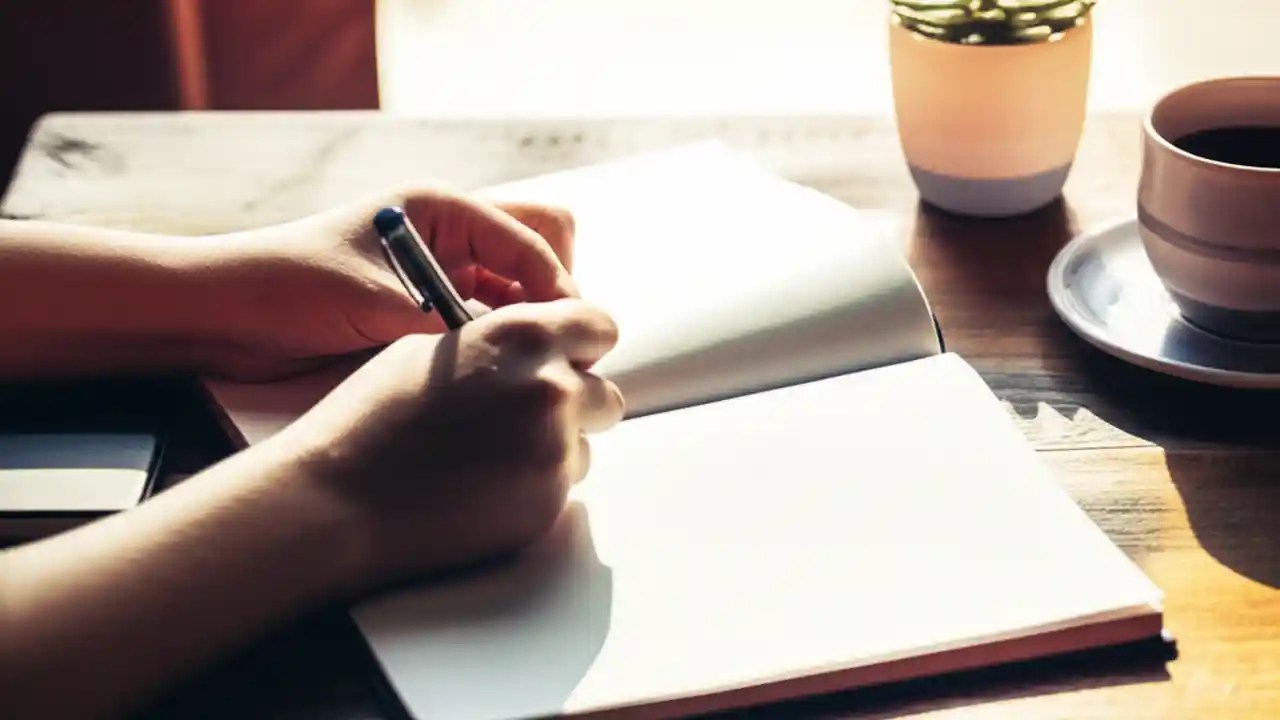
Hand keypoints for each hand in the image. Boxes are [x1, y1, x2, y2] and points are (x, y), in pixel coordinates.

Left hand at [202, 187, 578, 379]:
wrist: (223, 316)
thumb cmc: (291, 286)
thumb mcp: (380, 303)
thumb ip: (452, 325)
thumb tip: (515, 353)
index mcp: (442, 210)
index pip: (533, 239)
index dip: (559, 288)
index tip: (569, 336)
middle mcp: (450, 237)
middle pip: (540, 251)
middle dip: (555, 296)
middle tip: (550, 347)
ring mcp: (440, 276)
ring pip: (518, 293)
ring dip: (527, 325)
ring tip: (526, 369)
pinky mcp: (426, 314)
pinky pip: (485, 324)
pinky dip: (497, 346)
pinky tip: (493, 380)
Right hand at [269, 298, 624, 585]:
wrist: (339, 500)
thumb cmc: (371, 420)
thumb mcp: (432, 348)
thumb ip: (498, 342)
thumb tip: (533, 347)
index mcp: (522, 338)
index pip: (600, 326)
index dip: (583, 343)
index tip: (572, 357)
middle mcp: (550, 389)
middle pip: (606, 393)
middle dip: (576, 403)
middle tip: (526, 415)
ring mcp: (553, 451)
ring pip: (584, 445)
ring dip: (555, 448)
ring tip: (489, 456)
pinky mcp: (546, 504)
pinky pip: (561, 488)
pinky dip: (532, 486)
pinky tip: (479, 486)